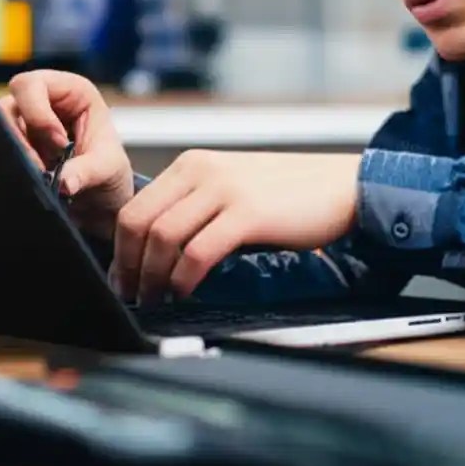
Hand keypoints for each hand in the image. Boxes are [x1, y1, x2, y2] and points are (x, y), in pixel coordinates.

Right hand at [0, 70, 133, 238]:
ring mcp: (27, 122)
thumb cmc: (109, 170)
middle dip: (23, 138)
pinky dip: (15, 163)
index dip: (38, 113)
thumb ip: (86, 172)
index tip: (59, 144)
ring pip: (0, 128)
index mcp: (72, 90)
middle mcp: (44, 100)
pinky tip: (35, 177)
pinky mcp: (18, 144)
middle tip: (44, 166)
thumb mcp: (107, 169)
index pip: (33, 84)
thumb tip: (63, 184)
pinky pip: (2, 149)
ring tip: (44, 173)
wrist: (102, 195)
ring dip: (19, 153)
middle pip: (8, 104)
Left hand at [113, 150, 362, 302]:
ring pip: (163, 237)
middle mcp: (201, 170)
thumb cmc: (290, 195)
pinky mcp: (248, 214)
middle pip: (139, 222)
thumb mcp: (232, 188)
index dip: (121, 248)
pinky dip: (184, 279)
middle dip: (128, 266)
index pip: (136, 206)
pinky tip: (186, 293)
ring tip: (156, 300)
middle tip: (132, 296)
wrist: (344, 185)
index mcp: (191, 164)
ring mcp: (224, 190)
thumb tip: (160, 252)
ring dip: (153, 277)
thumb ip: (197, 207)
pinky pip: (199, 252)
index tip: (122, 278)